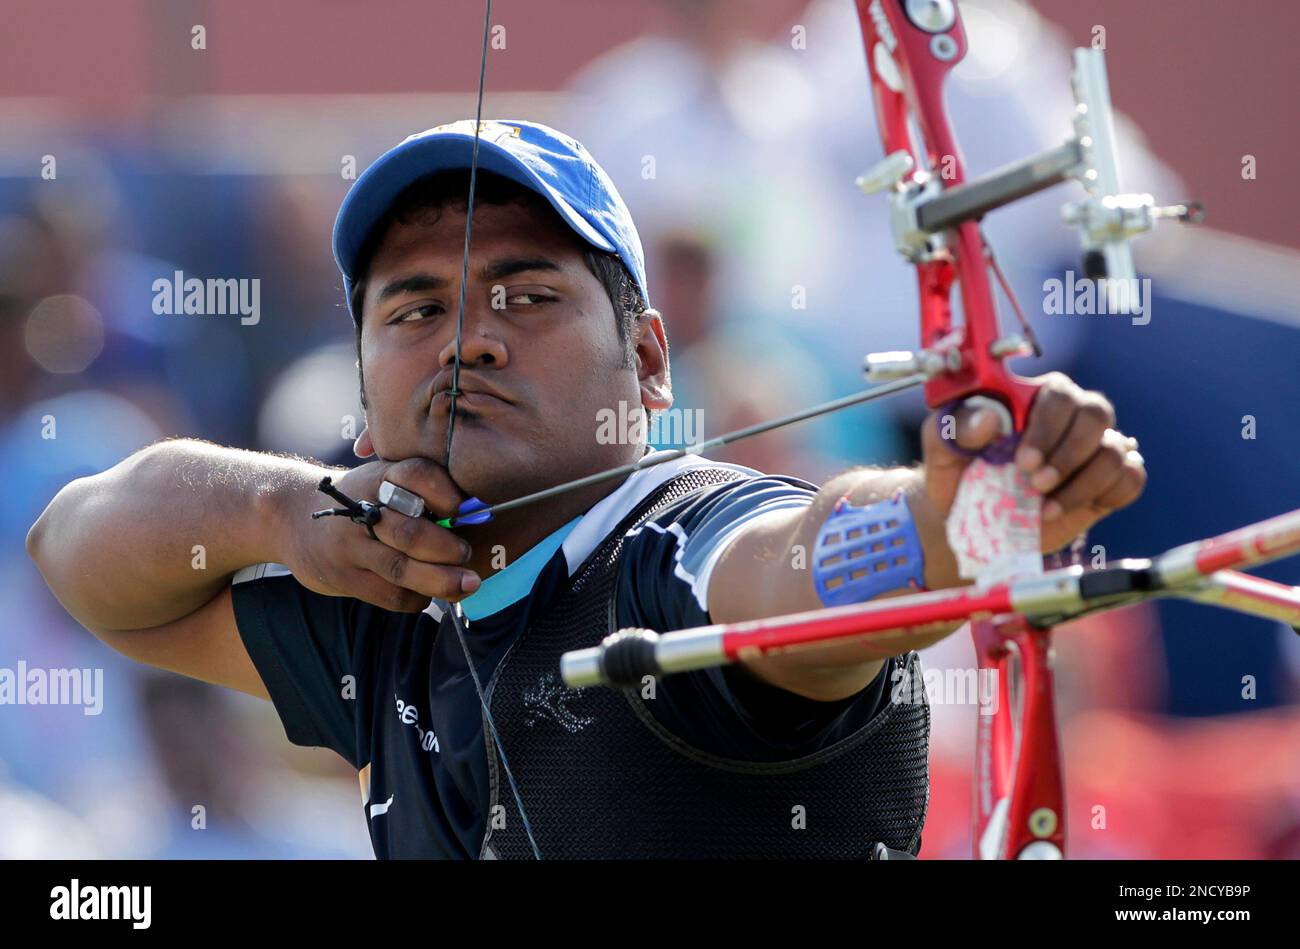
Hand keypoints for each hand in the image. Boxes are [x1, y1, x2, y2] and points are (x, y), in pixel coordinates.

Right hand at [281, 457, 479, 611]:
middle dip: (448, 549)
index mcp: (379, 477)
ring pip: (401, 569)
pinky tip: (427, 594)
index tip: (464, 509)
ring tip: (467, 583)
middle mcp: (362, 509)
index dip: (445, 493)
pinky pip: (390, 595)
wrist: (290, 517)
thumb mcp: (381, 479)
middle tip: (467, 556)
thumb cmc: (358, 499)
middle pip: (411, 532)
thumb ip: (420, 490)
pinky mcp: (343, 577)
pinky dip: (417, 598)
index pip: (417, 475)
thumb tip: (475, 511)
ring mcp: (349, 546)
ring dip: (441, 581)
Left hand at [920, 372, 1146, 552]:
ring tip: (1045, 508)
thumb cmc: (956, 475)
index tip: (1024, 461)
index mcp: (1032, 399)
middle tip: (1037, 483)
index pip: (1060, 392)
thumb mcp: (941, 449)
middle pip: (1098, 414)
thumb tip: (989, 419)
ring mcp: (1091, 451)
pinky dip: (1106, 494)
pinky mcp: (1105, 483)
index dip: (1049, 426)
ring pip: (1117, 450)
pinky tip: (1066, 509)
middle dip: (1070, 453)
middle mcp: (1069, 419)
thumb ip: (955, 427)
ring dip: (1084, 483)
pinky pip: (1131, 478)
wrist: (966, 521)